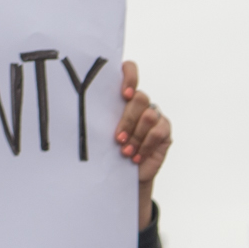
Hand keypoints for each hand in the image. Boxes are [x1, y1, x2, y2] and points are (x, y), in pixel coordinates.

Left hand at [114, 60, 171, 231]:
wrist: (125, 175)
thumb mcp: (102, 132)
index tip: (123, 94)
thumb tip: (83, 110)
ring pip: (147, 115)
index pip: (129, 71)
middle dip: (127, 120)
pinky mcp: (165, 130)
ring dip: (135, 136)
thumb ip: (102, 117)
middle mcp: (140, 103)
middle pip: (139, 98)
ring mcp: (155, 115)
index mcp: (123, 97)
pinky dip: (145, 145)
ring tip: (125, 152)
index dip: (130, 76)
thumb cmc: (111, 151)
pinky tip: (136, 156)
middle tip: (118, 138)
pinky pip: (158, 131)